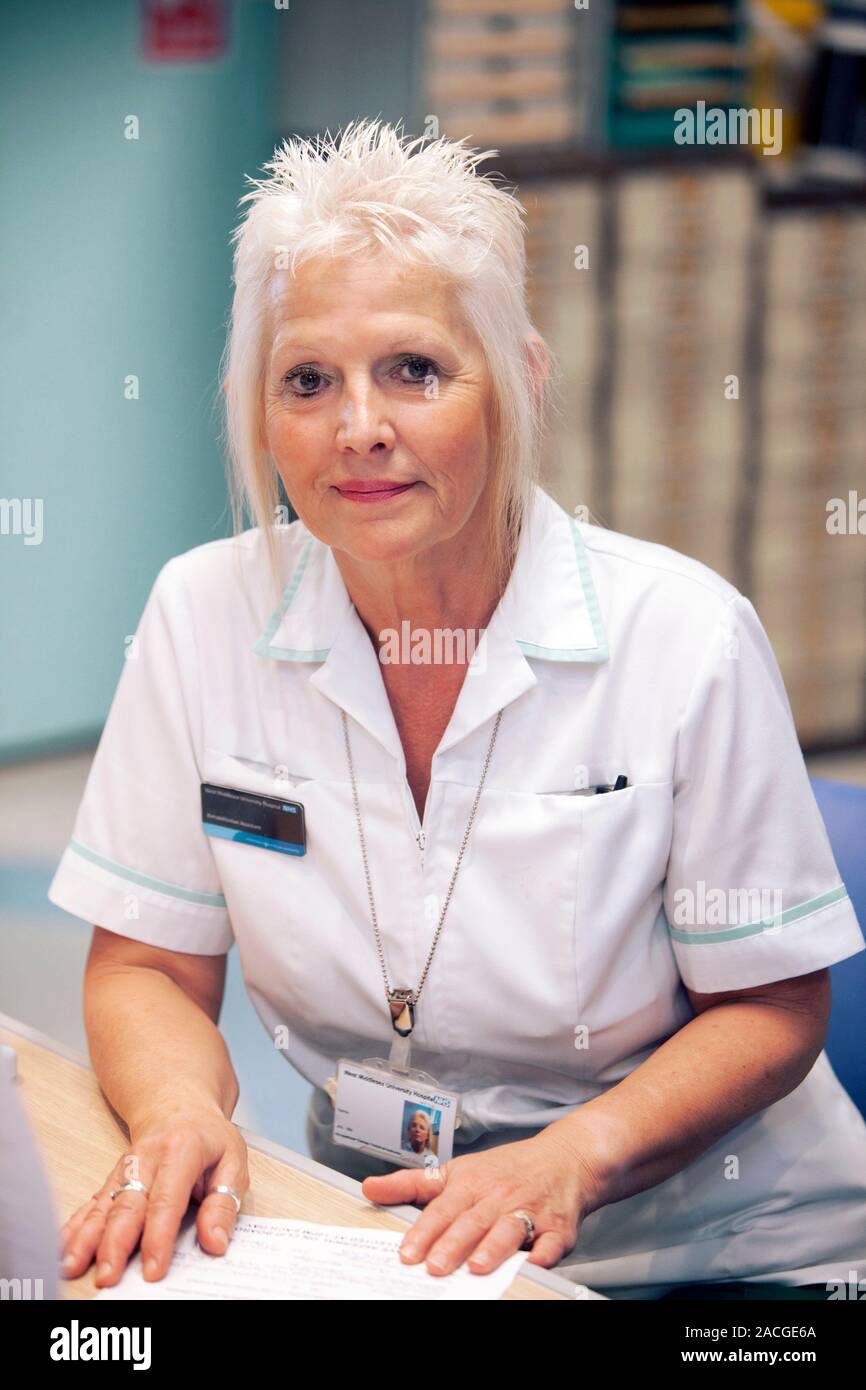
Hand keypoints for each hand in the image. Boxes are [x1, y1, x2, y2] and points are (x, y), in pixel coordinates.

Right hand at [60, 1104, 248, 1287]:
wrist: (179, 1105)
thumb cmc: (208, 1136)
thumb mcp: (234, 1160)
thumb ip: (224, 1204)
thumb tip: (215, 1242)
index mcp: (181, 1151)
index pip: (167, 1200)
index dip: (158, 1237)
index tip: (153, 1270)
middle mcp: (147, 1159)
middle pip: (127, 1205)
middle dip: (115, 1244)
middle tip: (108, 1278)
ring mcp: (125, 1169)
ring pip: (104, 1205)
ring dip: (87, 1238)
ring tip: (73, 1266)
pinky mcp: (113, 1179)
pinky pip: (93, 1203)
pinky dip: (76, 1226)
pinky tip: (64, 1247)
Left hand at [360, 1129, 598, 1276]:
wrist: (564, 1159)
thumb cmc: (505, 1170)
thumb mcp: (456, 1170)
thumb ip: (411, 1184)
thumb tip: (369, 1188)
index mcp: (471, 1183)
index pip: (442, 1209)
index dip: (424, 1231)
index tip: (406, 1253)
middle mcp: (498, 1196)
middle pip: (472, 1221)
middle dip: (453, 1244)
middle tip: (434, 1267)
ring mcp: (529, 1210)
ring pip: (509, 1228)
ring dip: (493, 1247)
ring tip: (476, 1267)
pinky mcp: (557, 1226)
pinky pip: (551, 1240)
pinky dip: (544, 1252)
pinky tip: (534, 1263)